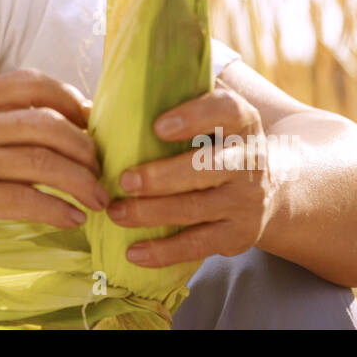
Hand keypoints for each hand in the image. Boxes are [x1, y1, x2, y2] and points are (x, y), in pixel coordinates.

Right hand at [0, 68, 110, 262]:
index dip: (71, 99)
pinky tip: (71, 220)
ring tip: (97, 198)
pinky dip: (58, 211)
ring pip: (43, 161)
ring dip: (82, 182)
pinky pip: (26, 201)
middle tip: (101, 167)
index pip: (30, 82)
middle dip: (86, 146)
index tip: (90, 121)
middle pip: (47, 122)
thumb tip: (46, 130)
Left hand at [106, 86, 281, 267]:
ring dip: (152, 213)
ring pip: (197, 208)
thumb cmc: (214, 143)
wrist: (266, 189)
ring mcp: (246, 200)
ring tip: (116, 214)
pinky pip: (198, 246)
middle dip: (162, 177)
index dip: (194, 117)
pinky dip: (164, 252)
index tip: (156, 127)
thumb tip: (90, 108)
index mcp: (241, 121)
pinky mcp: (239, 235)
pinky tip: (134, 252)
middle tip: (123, 181)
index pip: (226, 110)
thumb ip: (164, 104)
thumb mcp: (204, 116)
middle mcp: (250, 159)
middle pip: (208, 167)